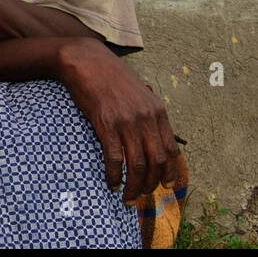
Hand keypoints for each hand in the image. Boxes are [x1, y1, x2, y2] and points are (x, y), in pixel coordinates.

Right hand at [56, 38, 181, 203]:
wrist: (86, 61)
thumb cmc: (111, 76)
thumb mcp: (140, 92)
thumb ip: (149, 111)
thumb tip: (154, 130)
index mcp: (158, 112)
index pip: (171, 151)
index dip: (170, 172)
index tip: (164, 185)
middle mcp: (146, 118)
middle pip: (156, 161)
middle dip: (150, 184)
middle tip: (142, 195)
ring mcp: (126, 122)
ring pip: (137, 164)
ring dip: (133, 185)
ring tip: (127, 195)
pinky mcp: (105, 124)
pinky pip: (113, 157)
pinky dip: (114, 174)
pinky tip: (111, 182)